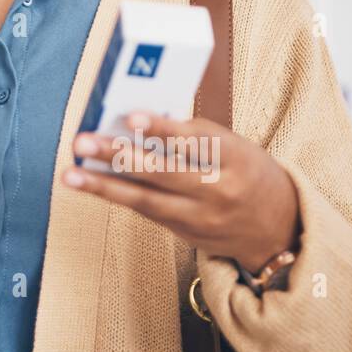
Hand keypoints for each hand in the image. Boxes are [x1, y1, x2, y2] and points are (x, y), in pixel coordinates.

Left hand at [62, 111, 301, 272]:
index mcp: (237, 158)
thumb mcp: (236, 147)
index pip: (197, 141)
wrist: (280, 228)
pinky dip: (117, 196)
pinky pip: (147, 211)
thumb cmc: (249, 172)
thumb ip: (194, 137)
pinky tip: (90, 184)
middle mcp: (219, 190)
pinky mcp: (187, 234)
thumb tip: (138, 122)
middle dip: (119, 156)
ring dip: (103, 185)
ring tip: (71, 173)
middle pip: (164, 172)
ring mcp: (202, 217)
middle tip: (83, 141)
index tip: (133, 117)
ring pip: (147, 199)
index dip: (164, 129)